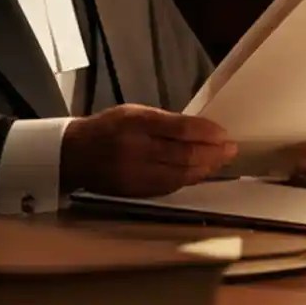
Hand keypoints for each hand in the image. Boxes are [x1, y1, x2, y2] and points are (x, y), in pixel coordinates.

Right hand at [61, 103, 237, 197]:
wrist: (74, 155)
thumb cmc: (107, 128)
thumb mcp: (132, 113)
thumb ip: (163, 121)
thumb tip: (198, 130)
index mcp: (135, 123)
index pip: (179, 128)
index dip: (205, 132)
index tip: (224, 133)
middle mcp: (136, 149)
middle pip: (184, 154)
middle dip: (212, 153)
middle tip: (231, 150)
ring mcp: (136, 173)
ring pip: (180, 174)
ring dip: (205, 169)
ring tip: (221, 162)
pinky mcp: (136, 191)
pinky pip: (170, 187)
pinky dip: (189, 180)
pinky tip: (201, 173)